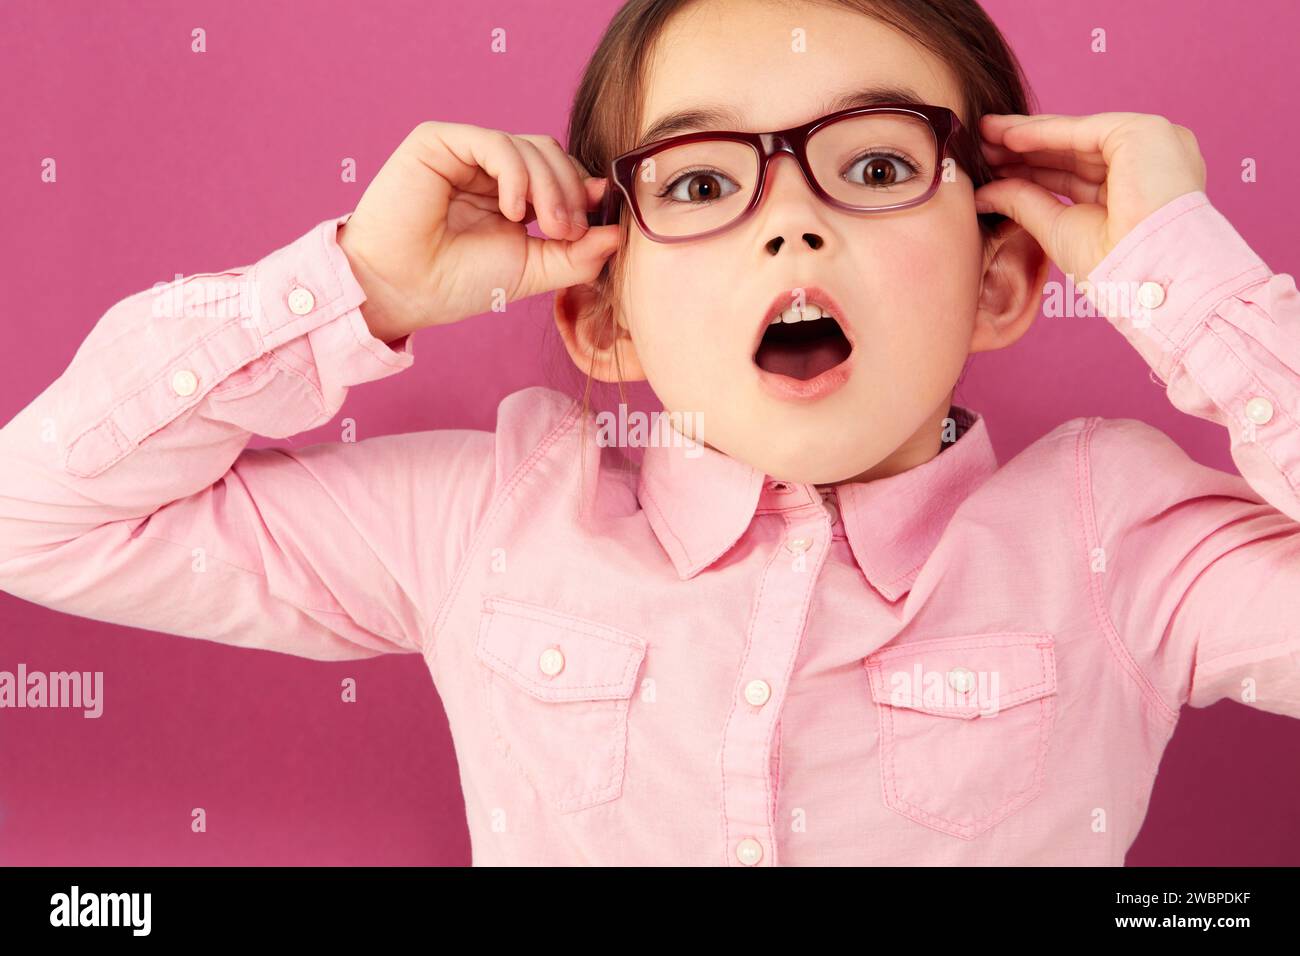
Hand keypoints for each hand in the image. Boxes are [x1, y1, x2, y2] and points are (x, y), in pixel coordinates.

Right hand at [336, 121, 620, 341]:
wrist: (402, 291)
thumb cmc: (457, 284)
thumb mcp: (532, 271)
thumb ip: (575, 254)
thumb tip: (618, 235)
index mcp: (509, 193)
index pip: (561, 172)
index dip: (585, 191)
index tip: (599, 222)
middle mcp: (489, 169)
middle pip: (551, 154)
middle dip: (571, 192)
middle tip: (570, 232)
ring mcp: (464, 152)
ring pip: (531, 146)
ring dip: (550, 187)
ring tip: (546, 227)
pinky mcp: (439, 141)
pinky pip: (496, 144)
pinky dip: (516, 175)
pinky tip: (512, 210)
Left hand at [973, 112, 1206, 279]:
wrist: (1145, 276)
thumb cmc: (1113, 268)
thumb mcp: (1058, 229)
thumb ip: (1024, 203)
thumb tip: (984, 193)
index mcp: (1137, 192)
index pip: (1074, 175)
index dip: (1030, 170)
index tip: (992, 168)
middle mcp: (1148, 164)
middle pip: (1072, 153)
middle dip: (1023, 150)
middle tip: (981, 146)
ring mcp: (1151, 145)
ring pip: (1074, 137)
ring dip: (1025, 136)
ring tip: (984, 136)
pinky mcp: (1143, 132)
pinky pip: (1080, 131)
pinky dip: (1040, 132)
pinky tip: (1005, 135)